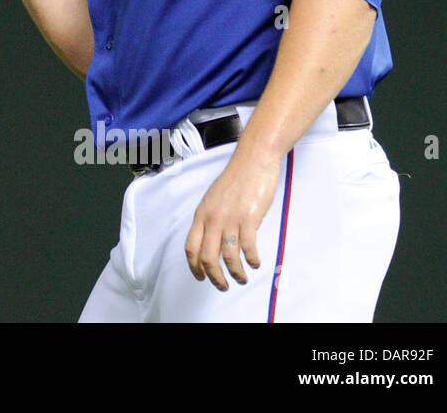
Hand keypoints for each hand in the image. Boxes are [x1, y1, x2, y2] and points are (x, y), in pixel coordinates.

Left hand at [183, 147, 280, 290]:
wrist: (253, 161)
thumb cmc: (235, 180)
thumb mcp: (214, 199)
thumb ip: (211, 219)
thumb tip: (212, 240)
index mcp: (201, 214)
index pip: (190, 247)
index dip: (194, 266)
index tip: (202, 277)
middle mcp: (212, 219)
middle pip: (207, 257)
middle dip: (214, 277)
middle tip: (223, 286)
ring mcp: (230, 219)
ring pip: (228, 256)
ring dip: (236, 273)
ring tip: (242, 278)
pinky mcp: (249, 218)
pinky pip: (248, 247)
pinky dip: (252, 260)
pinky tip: (256, 263)